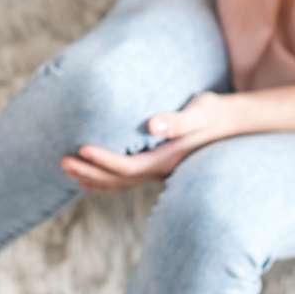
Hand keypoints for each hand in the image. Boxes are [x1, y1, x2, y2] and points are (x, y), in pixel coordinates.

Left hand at [59, 92, 231, 191]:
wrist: (233, 122)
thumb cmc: (214, 112)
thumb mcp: (201, 111)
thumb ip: (178, 120)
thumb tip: (152, 125)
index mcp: (167, 160)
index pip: (128, 167)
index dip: (104, 161)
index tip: (81, 149)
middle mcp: (161, 170)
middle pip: (118, 180)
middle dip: (89, 172)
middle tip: (61, 161)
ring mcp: (159, 170)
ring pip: (120, 183)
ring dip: (92, 177)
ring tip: (66, 168)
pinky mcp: (158, 164)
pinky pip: (126, 177)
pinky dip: (105, 178)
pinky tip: (88, 175)